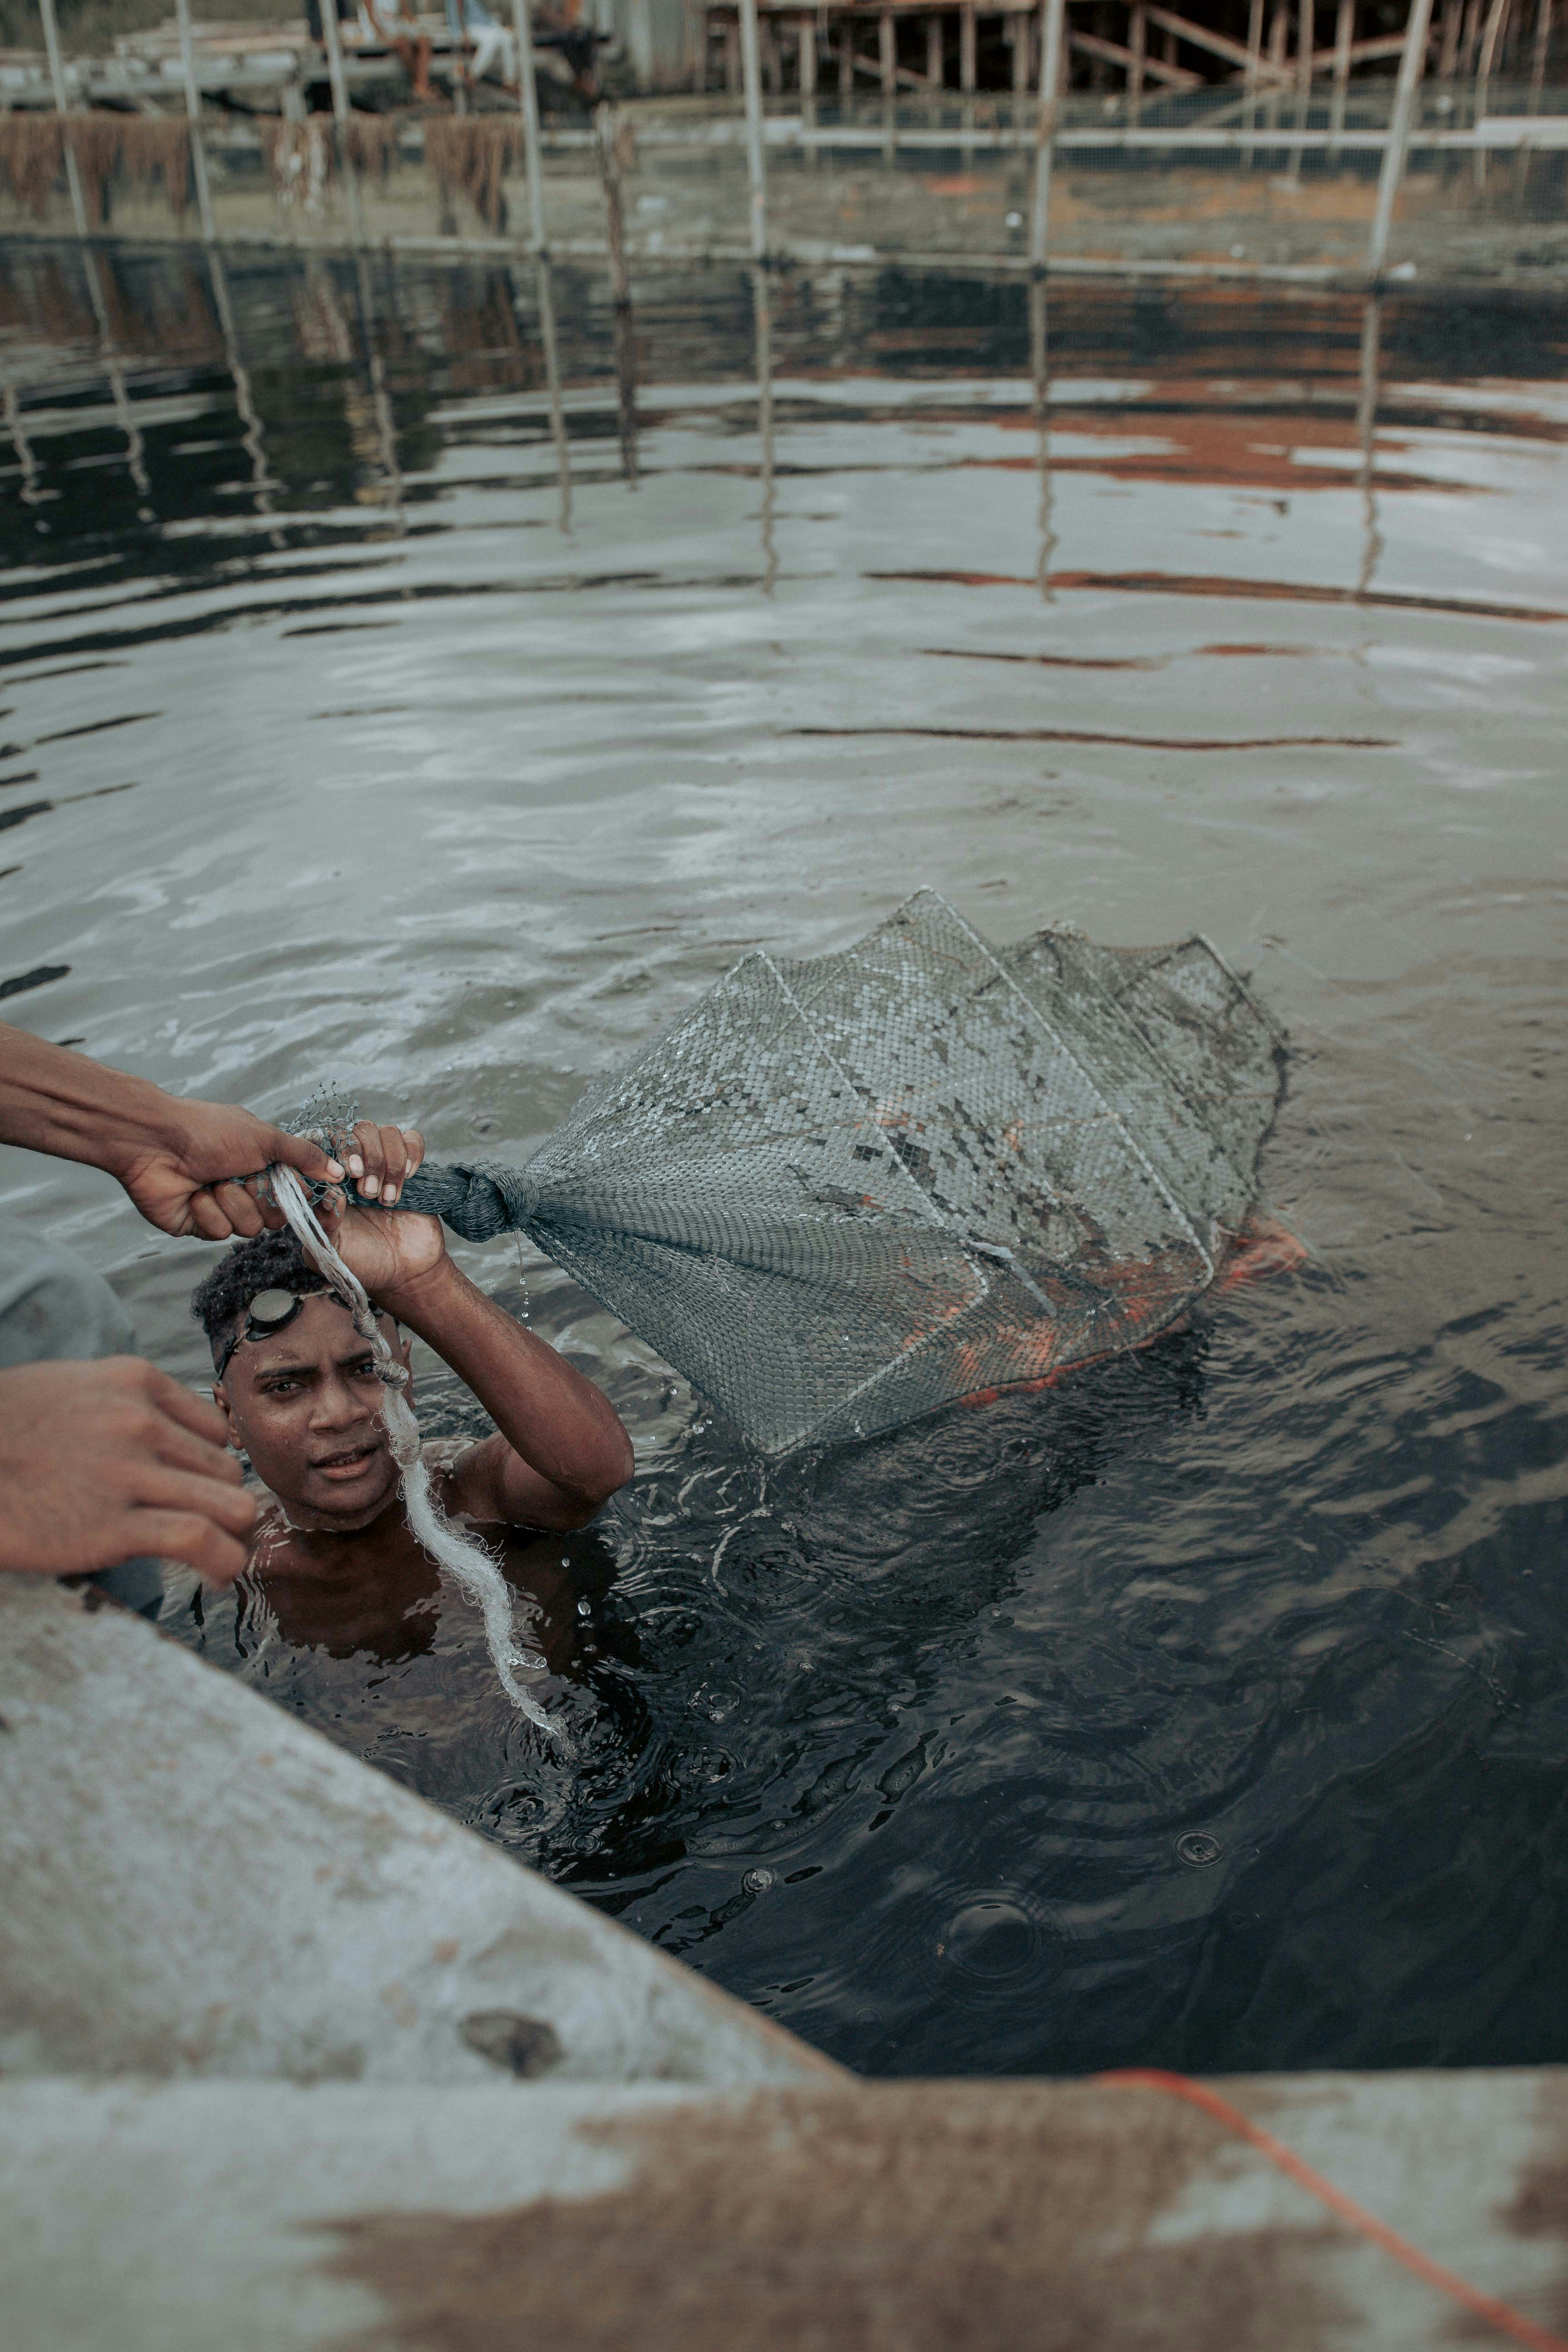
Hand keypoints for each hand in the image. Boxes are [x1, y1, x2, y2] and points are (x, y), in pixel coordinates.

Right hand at [0, 1360, 255, 1584]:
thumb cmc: (2, 1431)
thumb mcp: (65, 1388)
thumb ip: (119, 1404)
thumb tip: (165, 1437)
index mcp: (131, 1381)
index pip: (212, 1428)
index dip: (209, 1467)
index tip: (198, 1491)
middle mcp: (140, 1421)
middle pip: (224, 1470)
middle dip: (221, 1503)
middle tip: (208, 1531)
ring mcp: (129, 1473)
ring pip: (229, 1503)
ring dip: (233, 1536)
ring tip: (222, 1557)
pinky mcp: (113, 1526)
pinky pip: (201, 1540)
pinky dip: (224, 1561)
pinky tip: (218, 1575)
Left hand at [112, 1101, 344, 1243]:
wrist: (154, 1143)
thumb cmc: (208, 1132)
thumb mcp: (264, 1137)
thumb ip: (302, 1156)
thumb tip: (339, 1171)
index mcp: (263, 1165)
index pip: (298, 1194)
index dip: (301, 1197)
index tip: (306, 1194)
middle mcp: (246, 1188)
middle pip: (276, 1217)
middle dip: (260, 1198)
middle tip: (241, 1176)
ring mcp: (223, 1208)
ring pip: (249, 1228)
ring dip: (231, 1202)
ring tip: (211, 1181)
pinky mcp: (199, 1225)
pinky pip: (219, 1233)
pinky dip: (207, 1212)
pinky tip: (193, 1194)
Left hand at [318, 1124, 439, 1304]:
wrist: (404, 1274)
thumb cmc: (362, 1263)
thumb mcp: (331, 1250)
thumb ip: (322, 1223)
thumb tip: (331, 1194)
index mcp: (326, 1182)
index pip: (321, 1142)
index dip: (331, 1148)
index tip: (343, 1176)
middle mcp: (352, 1166)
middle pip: (355, 1130)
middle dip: (363, 1155)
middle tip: (367, 1192)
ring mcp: (382, 1164)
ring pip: (384, 1131)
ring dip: (387, 1161)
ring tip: (386, 1199)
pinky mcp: (410, 1167)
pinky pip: (412, 1139)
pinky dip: (411, 1153)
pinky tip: (407, 1178)